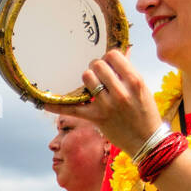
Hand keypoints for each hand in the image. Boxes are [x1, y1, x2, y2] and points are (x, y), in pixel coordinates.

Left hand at [44, 49, 161, 156]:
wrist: (147, 141)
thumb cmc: (146, 113)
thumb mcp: (142, 88)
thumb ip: (129, 70)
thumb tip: (123, 49)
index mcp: (134, 81)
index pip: (113, 55)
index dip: (109, 57)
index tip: (109, 64)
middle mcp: (120, 92)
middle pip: (97, 65)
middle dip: (96, 67)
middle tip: (98, 74)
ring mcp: (107, 105)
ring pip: (86, 78)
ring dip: (86, 79)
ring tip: (92, 86)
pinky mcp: (96, 118)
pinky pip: (72, 109)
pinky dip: (57, 106)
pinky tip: (43, 103)